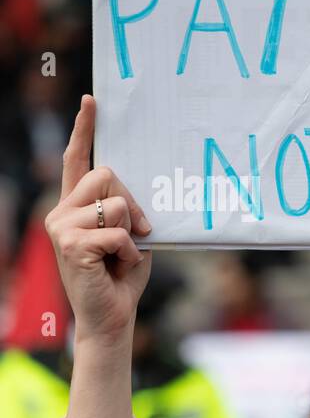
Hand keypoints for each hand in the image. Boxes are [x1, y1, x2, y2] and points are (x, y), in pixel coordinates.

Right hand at [44, 95, 152, 346]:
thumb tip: (134, 193)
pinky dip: (131, 251)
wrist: (111, 316)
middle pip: (108, 175)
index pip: (77, 159)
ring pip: (115, 203)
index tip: (92, 101)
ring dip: (132, 230)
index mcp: (75, 205)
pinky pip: (118, 232)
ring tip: (123, 254)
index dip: (84, 130)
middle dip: (134, 203)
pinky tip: (120, 265)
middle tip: (140, 232)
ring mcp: (61, 226)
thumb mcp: (131, 236)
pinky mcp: (70, 244)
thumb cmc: (123, 277)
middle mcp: (61, 210)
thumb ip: (126, 210)